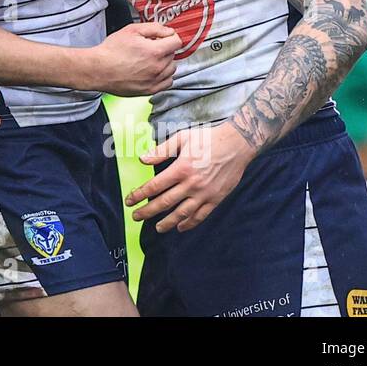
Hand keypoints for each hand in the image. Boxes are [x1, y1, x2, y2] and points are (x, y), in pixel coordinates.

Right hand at [89, 23, 179, 95]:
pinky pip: (167, 82)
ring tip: (150, 59)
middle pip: (173, 55)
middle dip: (164, 49)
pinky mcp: (150, 90)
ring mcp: (154, 80)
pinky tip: (152, 71)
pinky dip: (164, 76)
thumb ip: (154, 28)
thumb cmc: (111, 51)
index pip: (177, 41)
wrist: (98, 69)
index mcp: (155, 51)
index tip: (164, 37)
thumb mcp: (131, 30)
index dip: (170, 36)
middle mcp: (158, 67)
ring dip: (165, 62)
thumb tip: (168, 31)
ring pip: (172, 69)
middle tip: (150, 47)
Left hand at [127, 121, 254, 232]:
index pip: (155, 186)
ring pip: (182, 213)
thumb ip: (161, 151)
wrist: (237, 144)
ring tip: (157, 228)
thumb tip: (142, 159)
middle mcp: (192, 184)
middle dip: (148, 211)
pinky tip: (180, 227)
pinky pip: (201, 215)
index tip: (129, 201)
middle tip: (136, 217)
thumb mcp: (182, 138)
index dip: (139, 195)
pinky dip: (190, 223)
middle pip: (165, 202)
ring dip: (167, 222)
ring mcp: (205, 194)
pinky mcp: (216, 198)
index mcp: (181, 169)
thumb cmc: (208, 138)